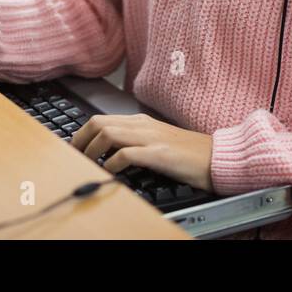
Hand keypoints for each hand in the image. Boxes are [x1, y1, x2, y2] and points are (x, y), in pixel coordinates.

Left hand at [71, 113, 213, 192]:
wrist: (217, 156)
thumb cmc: (189, 154)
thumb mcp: (158, 142)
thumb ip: (136, 142)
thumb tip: (109, 153)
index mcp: (141, 121)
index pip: (101, 119)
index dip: (82, 133)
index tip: (75, 148)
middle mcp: (143, 125)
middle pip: (98, 122)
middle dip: (80, 139)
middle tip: (74, 156)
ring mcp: (151, 138)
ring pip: (108, 133)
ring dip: (91, 150)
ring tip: (87, 164)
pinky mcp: (159, 153)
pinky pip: (125, 154)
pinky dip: (111, 163)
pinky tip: (108, 172)